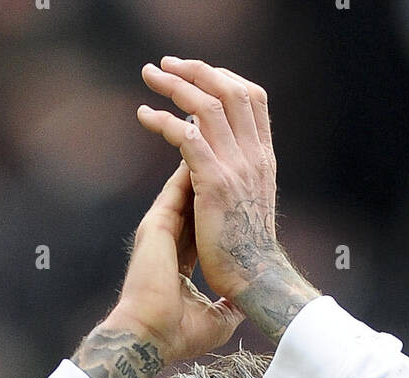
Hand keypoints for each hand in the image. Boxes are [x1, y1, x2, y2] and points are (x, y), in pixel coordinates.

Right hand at [71, 159, 243, 377]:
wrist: (151, 337)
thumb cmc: (178, 334)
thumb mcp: (216, 321)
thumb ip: (229, 307)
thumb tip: (246, 305)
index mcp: (182, 260)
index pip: (203, 223)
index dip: (217, 204)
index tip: (237, 191)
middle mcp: (171, 239)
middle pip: (194, 197)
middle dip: (211, 173)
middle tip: (230, 148)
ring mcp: (162, 228)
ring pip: (186, 184)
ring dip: (202, 158)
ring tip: (219, 133)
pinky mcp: (157, 223)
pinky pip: (177, 184)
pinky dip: (190, 162)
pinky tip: (206, 139)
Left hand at [137, 58, 319, 338]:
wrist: (257, 282)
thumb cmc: (250, 256)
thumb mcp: (251, 209)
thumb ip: (242, 181)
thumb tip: (223, 169)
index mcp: (264, 160)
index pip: (252, 99)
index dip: (225, 78)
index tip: (199, 74)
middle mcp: (254, 157)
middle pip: (230, 90)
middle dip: (196, 70)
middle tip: (166, 63)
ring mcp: (237, 168)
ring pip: (207, 105)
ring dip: (174, 85)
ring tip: (149, 75)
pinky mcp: (215, 184)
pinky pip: (188, 136)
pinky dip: (164, 120)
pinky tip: (144, 116)